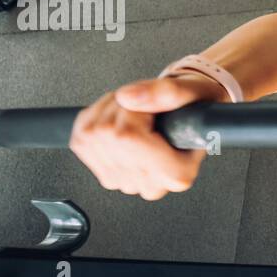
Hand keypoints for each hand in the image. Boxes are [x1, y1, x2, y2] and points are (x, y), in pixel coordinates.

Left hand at [70, 74, 224, 199]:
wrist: (190, 120)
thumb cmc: (194, 111)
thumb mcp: (191, 92)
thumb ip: (165, 93)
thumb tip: (127, 98)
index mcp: (176, 173)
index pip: (129, 137)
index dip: (134, 111)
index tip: (151, 108)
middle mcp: (151, 184)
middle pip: (109, 134)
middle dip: (120, 107)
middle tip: (144, 106)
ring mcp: (126, 182)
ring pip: (92, 135)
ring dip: (107, 111)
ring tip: (134, 112)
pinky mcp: (105, 175)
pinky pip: (81, 139)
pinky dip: (94, 120)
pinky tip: (118, 120)